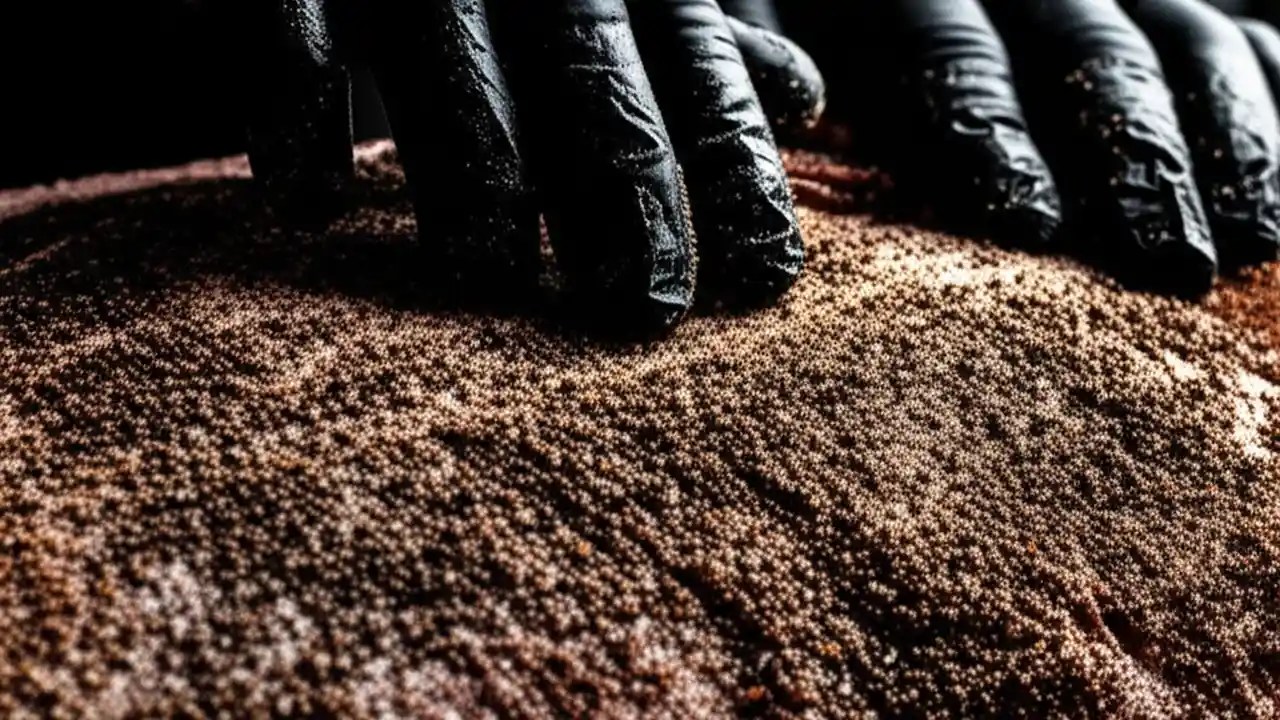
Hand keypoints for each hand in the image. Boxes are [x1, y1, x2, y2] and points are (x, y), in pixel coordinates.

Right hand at [232, 0, 824, 331]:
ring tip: (482, 272)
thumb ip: (707, 49)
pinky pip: (293, 38)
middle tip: (643, 307)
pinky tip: (307, 209)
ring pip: (455, 77)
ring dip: (473, 181)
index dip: (736, 178)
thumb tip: (801, 102)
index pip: (702, 80)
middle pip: (595, 88)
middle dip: (630, 200)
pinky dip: (298, 120)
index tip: (763, 277)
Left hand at [724, 0, 1279, 296]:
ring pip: (1174, 40)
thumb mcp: (756, 21)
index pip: (949, 54)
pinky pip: (1234, 43)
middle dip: (1132, 156)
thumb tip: (800, 92)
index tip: (1032, 225)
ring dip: (1217, 142)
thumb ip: (762, 52)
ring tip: (1244, 244)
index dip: (994, 136)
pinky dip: (1266, 106)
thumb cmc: (792, 24)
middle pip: (1085, 49)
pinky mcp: (1159, 8)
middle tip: (1165, 262)